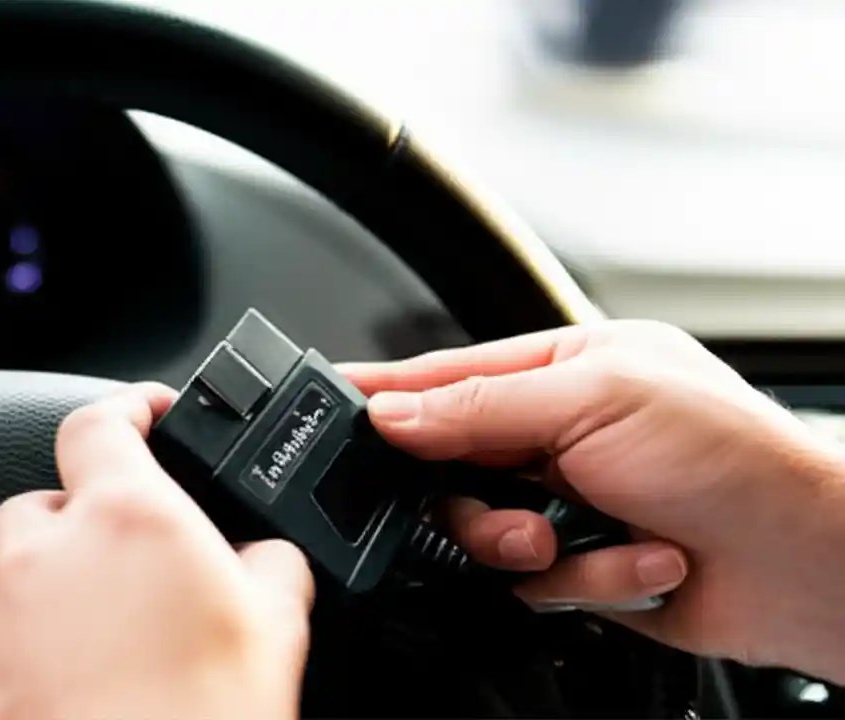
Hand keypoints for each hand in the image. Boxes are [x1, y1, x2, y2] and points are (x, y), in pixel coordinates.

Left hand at [0, 383, 313, 719]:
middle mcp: (46, 556)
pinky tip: (72, 696)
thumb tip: (267, 557)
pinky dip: (22, 657)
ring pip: (14, 581)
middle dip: (84, 529)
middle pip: (47, 505)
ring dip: (54, 598)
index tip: (145, 414)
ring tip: (109, 654)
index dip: (127, 407)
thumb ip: (268, 564)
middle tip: (133, 575)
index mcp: (127, 520)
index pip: (100, 419)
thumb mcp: (276, 629)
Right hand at [340, 320, 844, 682]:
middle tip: (514, 513)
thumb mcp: (597, 403)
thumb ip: (481, 408)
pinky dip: (585, 581)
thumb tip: (393, 412)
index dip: (383, 393)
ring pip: (481, 534)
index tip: (326, 404)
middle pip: (449, 466)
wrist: (811, 564)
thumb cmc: (736, 459)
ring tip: (578, 540)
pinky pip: (532, 585)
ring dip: (529, 548)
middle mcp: (558, 435)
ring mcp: (568, 502)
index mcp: (562, 371)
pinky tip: (640, 561)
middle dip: (474, 501)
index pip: (444, 377)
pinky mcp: (581, 566)